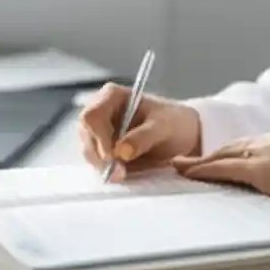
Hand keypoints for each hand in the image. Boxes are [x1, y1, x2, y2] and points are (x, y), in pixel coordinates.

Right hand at [77, 83, 201, 181]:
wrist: (182, 135)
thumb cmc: (174, 123)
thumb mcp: (164, 127)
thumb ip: (143, 137)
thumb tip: (122, 151)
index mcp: (112, 96)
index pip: (92, 116)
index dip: (98, 138)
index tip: (112, 157)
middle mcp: (101, 111)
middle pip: (86, 135)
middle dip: (100, 156)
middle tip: (119, 173)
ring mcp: (99, 130)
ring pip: (88, 151)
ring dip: (103, 166)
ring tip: (123, 173)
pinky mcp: (103, 148)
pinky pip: (96, 161)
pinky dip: (106, 170)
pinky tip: (121, 172)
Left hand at [171, 130, 269, 215]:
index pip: (249, 145)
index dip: (228, 154)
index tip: (212, 161)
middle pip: (233, 146)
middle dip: (209, 156)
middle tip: (185, 163)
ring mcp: (268, 151)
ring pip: (225, 155)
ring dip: (201, 163)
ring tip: (180, 169)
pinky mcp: (262, 168)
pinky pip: (225, 168)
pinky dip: (204, 170)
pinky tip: (190, 175)